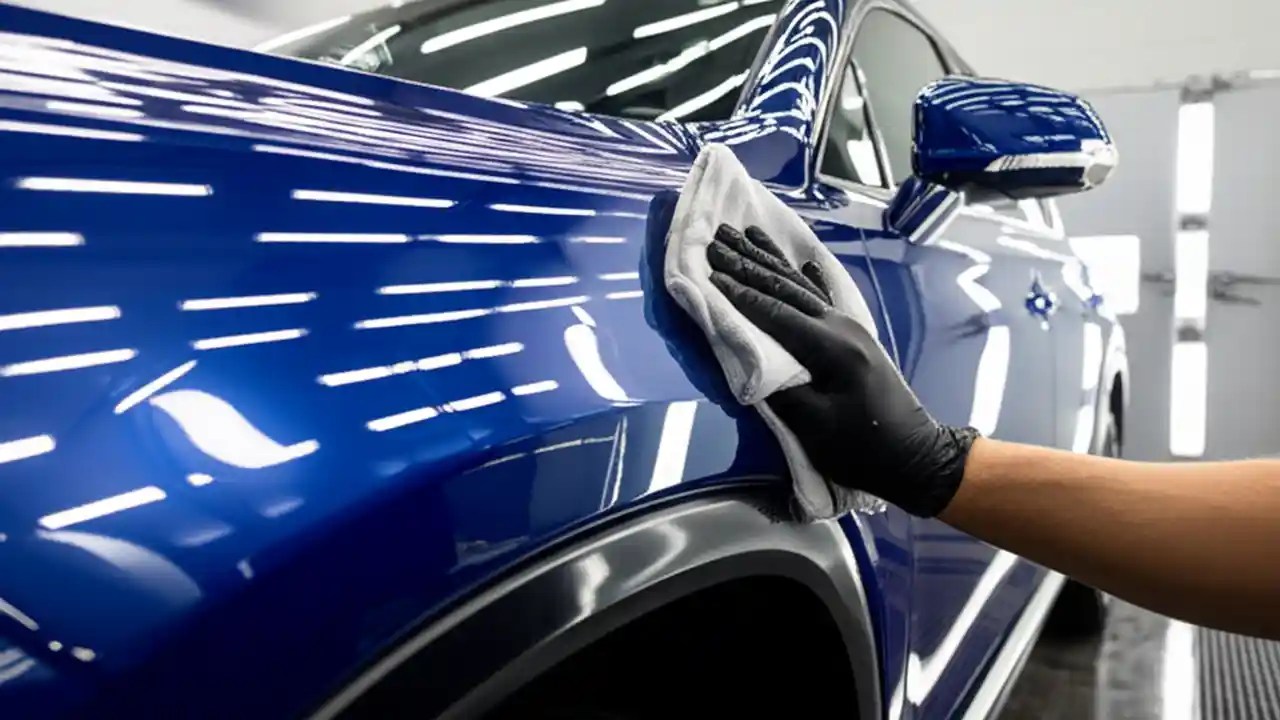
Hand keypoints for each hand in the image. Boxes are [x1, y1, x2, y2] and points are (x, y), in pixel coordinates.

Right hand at [707, 224, 978, 516]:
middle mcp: (841, 328)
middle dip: (749, 263)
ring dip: (772, 261)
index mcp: (831, 347)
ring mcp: (850, 330)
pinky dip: (807, 278)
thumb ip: (780, 389)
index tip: (711, 271)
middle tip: (718, 239)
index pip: (775, 312)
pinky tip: (803, 263)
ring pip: (803, 287)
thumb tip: (750, 362)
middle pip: (787, 288)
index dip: (741, 293)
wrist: (914, 457)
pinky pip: (823, 299)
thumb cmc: (862, 447)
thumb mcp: (815, 425)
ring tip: (747, 234)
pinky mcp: (855, 340)